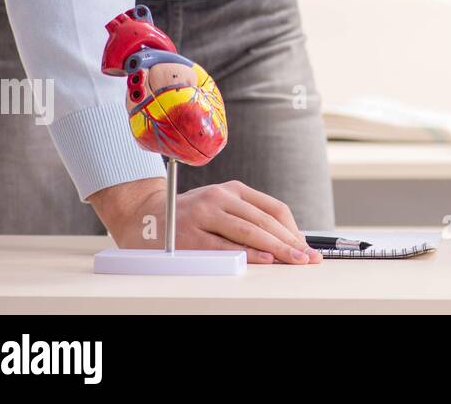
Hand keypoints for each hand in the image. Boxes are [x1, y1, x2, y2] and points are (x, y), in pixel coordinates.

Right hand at [91, 176, 321, 264]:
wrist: (142, 215)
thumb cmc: (187, 216)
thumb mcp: (219, 207)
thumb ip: (246, 218)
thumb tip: (283, 243)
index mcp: (233, 190)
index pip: (273, 208)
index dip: (293, 229)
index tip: (306, 247)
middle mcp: (220, 197)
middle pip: (265, 221)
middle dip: (290, 242)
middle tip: (308, 258)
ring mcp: (204, 214)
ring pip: (248, 231)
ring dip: (276, 248)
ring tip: (293, 261)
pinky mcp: (188, 234)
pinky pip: (223, 245)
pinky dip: (246, 253)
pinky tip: (263, 260)